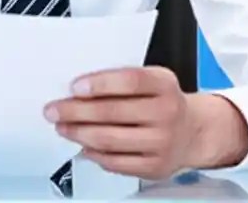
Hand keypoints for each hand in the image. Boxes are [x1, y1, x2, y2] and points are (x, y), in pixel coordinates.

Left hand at [44, 66, 194, 179]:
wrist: (194, 131)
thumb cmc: (162, 102)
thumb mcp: (151, 80)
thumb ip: (120, 81)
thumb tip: (76, 90)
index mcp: (164, 85)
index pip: (130, 81)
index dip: (99, 84)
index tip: (74, 87)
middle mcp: (166, 113)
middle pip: (113, 112)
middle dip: (75, 111)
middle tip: (54, 110)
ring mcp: (162, 142)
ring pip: (109, 139)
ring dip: (78, 133)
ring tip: (63, 127)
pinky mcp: (155, 166)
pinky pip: (116, 162)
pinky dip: (94, 154)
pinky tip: (84, 146)